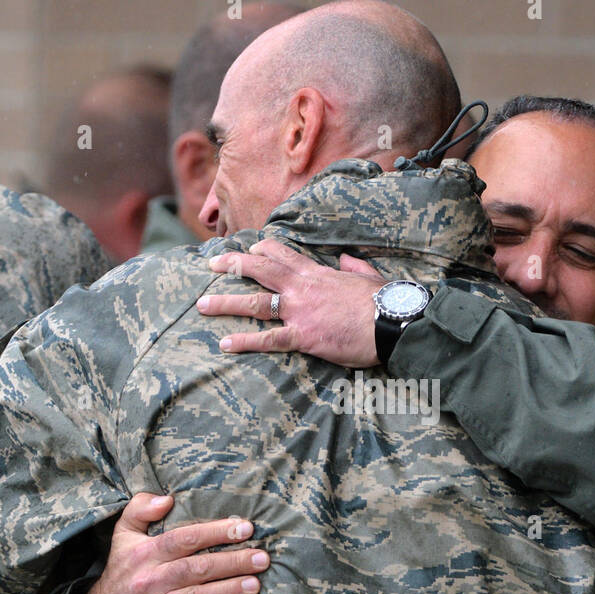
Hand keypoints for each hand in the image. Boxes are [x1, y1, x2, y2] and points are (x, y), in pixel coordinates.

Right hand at [76, 493, 268, 593]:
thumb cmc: (123, 572)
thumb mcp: (123, 535)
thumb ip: (140, 509)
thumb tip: (167, 499)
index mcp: (144, 553)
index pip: (184, 538)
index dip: (216, 532)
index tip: (246, 528)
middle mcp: (148, 580)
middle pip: (195, 568)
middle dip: (231, 562)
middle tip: (262, 558)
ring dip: (226, 591)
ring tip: (255, 584)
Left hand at [200, 238, 383, 366]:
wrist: (393, 322)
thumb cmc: (385, 301)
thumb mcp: (367, 277)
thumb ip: (353, 267)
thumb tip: (346, 259)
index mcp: (318, 273)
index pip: (282, 254)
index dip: (261, 250)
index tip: (248, 249)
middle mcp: (303, 288)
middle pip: (260, 271)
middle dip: (232, 265)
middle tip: (210, 266)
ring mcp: (300, 311)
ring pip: (255, 304)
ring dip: (226, 303)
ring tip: (201, 306)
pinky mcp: (304, 336)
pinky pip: (268, 339)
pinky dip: (245, 341)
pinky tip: (225, 344)